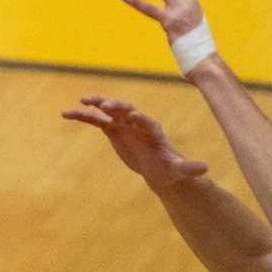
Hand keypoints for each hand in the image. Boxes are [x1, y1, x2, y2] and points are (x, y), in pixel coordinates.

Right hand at [64, 95, 208, 190]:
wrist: (156, 167)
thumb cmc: (168, 167)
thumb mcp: (178, 170)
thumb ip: (189, 167)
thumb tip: (205, 168)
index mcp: (151, 129)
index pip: (144, 120)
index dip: (137, 117)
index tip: (129, 114)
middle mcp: (136, 121)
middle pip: (125, 109)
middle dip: (116, 106)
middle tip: (105, 105)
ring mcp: (122, 123)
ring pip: (108, 110)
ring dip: (97, 103)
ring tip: (83, 100)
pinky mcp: (111, 128)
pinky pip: (94, 120)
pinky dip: (82, 116)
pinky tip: (66, 114)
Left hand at [118, 0, 205, 39]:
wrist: (205, 58)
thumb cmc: (198, 44)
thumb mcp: (194, 22)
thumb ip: (185, 11)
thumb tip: (181, 7)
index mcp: (190, 0)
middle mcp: (184, 0)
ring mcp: (177, 10)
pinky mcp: (168, 22)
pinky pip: (149, 9)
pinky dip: (134, 1)